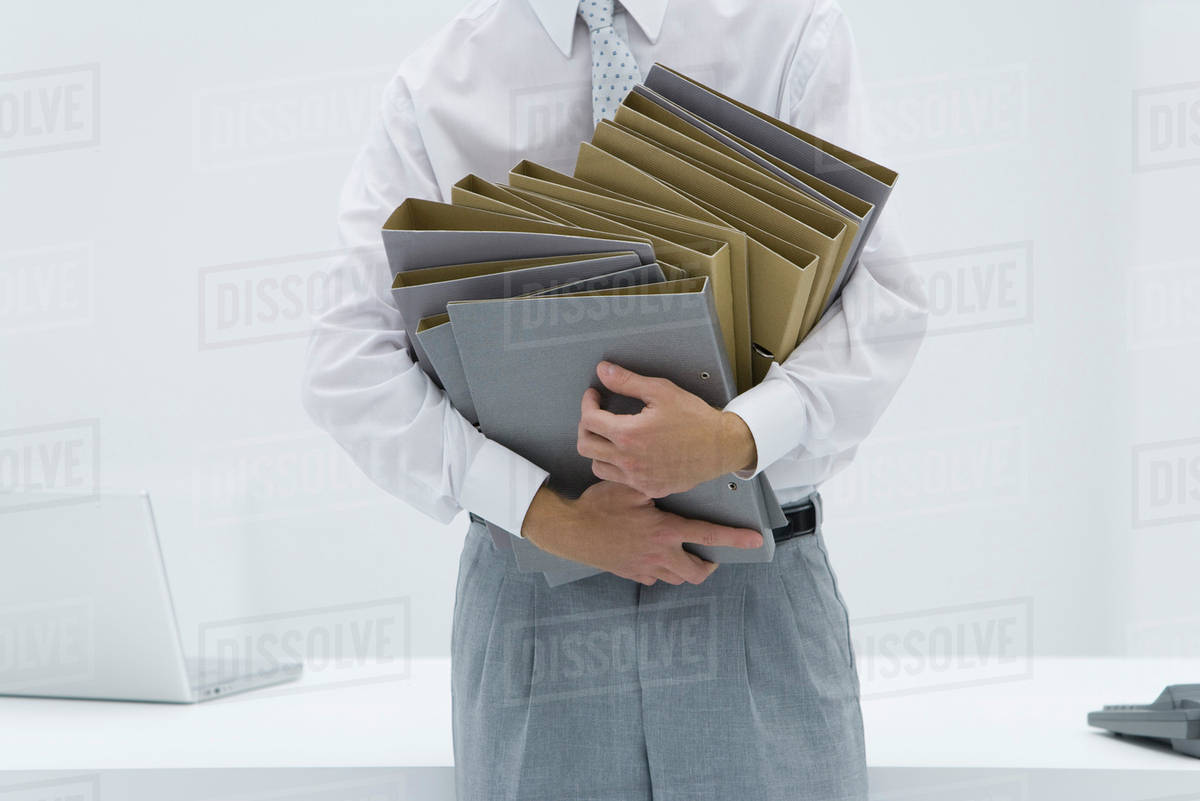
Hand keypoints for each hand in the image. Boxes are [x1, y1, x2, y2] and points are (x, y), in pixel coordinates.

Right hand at [520, 482, 762, 585]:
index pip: (708, 537)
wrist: (570, 531)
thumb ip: (655, 483)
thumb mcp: (630, 488)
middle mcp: (659, 554)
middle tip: (711, 557)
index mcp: (664, 531)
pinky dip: (660, 571)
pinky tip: (655, 557)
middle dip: (708, 566)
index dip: (735, 540)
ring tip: (685, 555)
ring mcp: (644, 568)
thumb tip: (674, 473)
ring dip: (685, 569)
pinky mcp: (630, 573)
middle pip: (696, 572)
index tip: (756, 542)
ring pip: (676, 579)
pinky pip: (653, 578)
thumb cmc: (599, 506)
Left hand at [576, 361, 757, 496]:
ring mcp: (638, 478)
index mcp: (628, 434)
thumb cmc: (695, 418)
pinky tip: (626, 452)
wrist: (721, 446)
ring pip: (597, 466)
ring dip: (598, 448)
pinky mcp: (648, 488)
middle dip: (586, 425)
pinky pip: (618, 480)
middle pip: (585, 445)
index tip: (594, 395)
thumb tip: (602, 371)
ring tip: (611, 434)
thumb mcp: (661, 391)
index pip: (589, 420)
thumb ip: (627, 382)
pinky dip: (616, 466)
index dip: (588, 403)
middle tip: (597, 414)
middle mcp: (629, 460)